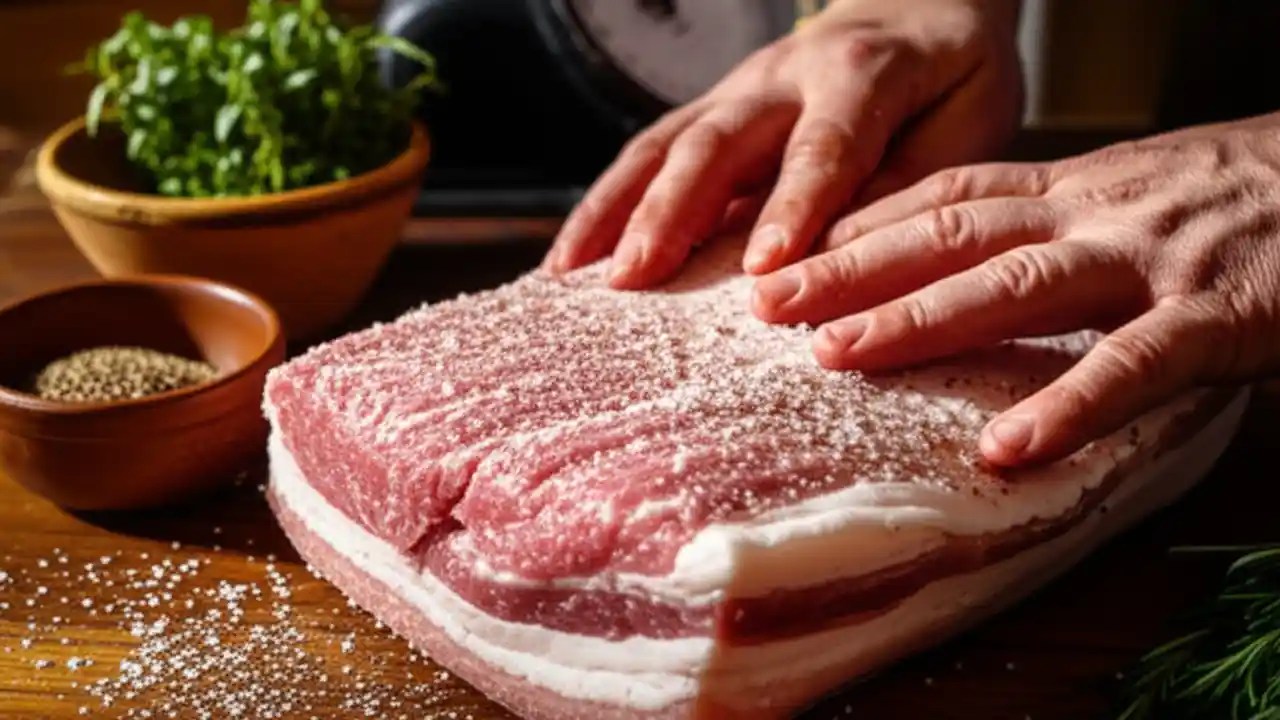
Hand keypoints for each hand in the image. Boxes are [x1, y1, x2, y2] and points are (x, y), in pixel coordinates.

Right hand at [544, 0, 1023, 287]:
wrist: (918, 3)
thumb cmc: (951, 77)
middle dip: (669, 212)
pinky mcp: (709, 108)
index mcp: (860, 77)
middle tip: (632, 278)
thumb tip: (850, 249)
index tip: (760, 272)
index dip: (790, 210)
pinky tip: (571, 255)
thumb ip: (912, 180)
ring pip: (662, 144)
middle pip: (715, 143)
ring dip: (614, 209)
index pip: (822, 148)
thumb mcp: (969, 120)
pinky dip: (606, 203)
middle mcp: (782, 77)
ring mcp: (734, 89)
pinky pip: (647, 152)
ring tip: (570, 273)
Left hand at [752, 114, 1279, 466]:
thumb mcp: (1139, 193)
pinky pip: (1135, 365)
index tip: (788, 252)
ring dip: (919, 319)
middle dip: (852, 268)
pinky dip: (1070, 405)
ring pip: (1017, 285)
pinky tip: (1006, 448)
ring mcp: (1154, 261)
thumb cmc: (1251, 197)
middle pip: (953, 236)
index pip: (950, 197)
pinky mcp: (1220, 316)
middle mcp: (1098, 214)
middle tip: (764, 302)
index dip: (864, 223)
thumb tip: (977, 263)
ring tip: (835, 357)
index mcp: (1078, 188)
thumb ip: (1059, 223)